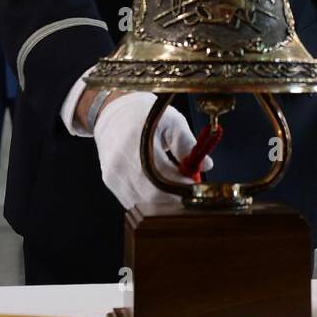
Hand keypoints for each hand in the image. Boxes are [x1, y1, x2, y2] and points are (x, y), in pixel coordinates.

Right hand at [92, 91, 213, 209]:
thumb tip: (206, 166)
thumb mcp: (171, 121)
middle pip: (153, 195)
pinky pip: (134, 200)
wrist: (112, 114)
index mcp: (137, 140)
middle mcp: (121, 160)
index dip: (183, 186)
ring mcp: (113, 173)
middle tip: (190, 192)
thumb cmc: (144, 115)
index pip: (164, 175)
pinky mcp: (110, 181)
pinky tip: (160, 190)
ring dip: (164, 201)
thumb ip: (187, 144)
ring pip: (143, 202)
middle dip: (176, 198)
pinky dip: (150, 200)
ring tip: (176, 190)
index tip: (198, 187)